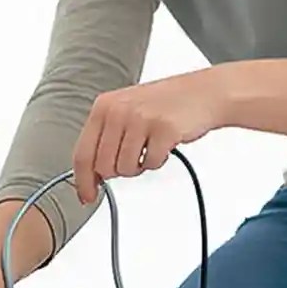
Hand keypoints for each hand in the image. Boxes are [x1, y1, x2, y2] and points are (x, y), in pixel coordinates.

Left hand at [73, 68, 227, 203]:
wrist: (203, 92)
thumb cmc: (164, 104)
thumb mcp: (125, 111)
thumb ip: (105, 139)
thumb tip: (91, 176)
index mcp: (104, 106)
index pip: (83, 153)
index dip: (83, 180)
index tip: (87, 195)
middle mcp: (118, 111)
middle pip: (104, 167)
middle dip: (118, 171)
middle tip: (133, 158)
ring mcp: (140, 119)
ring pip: (125, 169)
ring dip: (139, 166)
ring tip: (149, 147)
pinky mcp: (163, 130)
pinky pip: (151, 164)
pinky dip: (157, 161)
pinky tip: (163, 144)